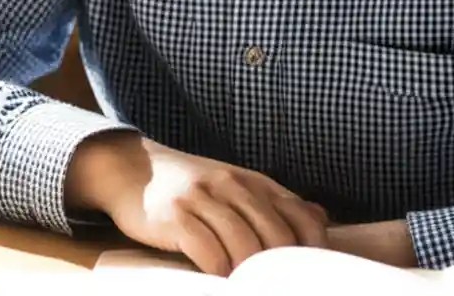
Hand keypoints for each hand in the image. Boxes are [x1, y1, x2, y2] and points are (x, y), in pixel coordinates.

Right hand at [65, 131, 330, 275]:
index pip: (301, 217)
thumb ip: (274, 203)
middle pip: (275, 236)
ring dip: (249, 274)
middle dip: (281, 269)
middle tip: (276, 287)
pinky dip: (217, 270)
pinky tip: (218, 279)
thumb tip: (321, 220)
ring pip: (243, 245)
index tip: (310, 274)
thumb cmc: (190, 187)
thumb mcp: (236, 185)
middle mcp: (231, 185)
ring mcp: (201, 198)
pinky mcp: (173, 215)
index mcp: (254, 182)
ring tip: (248, 287)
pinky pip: (206, 249)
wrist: (132, 170)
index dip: (313, 250)